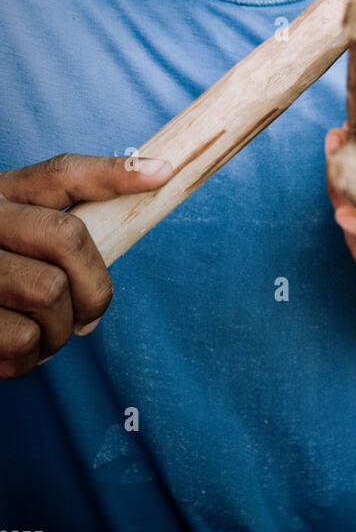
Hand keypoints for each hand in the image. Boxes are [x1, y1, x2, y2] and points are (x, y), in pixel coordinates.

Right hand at [0, 152, 171, 376]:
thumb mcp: (12, 236)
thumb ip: (55, 227)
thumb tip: (143, 197)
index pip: (61, 173)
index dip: (115, 171)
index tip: (163, 173)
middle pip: (67, 237)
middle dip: (96, 286)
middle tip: (89, 314)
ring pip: (49, 293)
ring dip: (59, 331)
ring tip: (42, 336)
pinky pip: (21, 342)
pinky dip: (28, 360)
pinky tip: (9, 351)